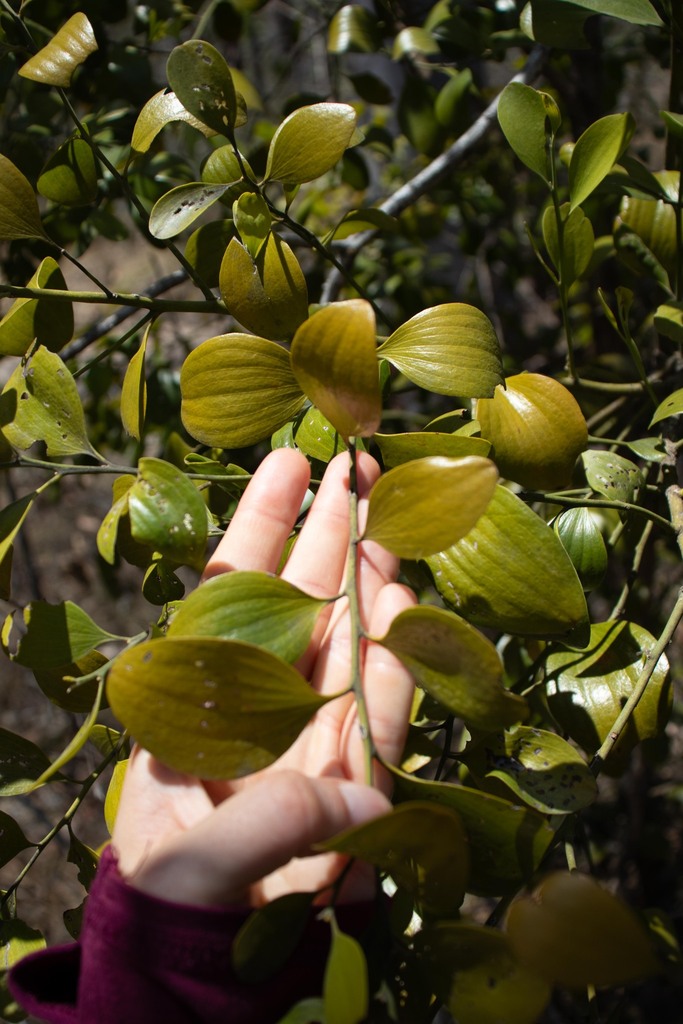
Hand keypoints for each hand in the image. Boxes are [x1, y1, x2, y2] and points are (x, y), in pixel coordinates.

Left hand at [112, 449, 414, 907]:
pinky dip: (399, 665)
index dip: (262, 526)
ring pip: (351, 642)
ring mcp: (314, 734)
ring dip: (371, 586)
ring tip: (388, 531)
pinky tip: (402, 612)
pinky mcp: (358, 776)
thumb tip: (367, 804)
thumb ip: (269, 822)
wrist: (213, 974)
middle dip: (331, 536)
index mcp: (203, 698)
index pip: (233, 594)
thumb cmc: (178, 906)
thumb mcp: (193, 859)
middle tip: (361, 471)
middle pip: (302, 601)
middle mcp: (262, 702)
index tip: (290, 461)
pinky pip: (384, 713)